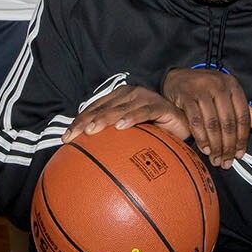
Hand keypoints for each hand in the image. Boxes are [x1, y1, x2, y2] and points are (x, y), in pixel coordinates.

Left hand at [65, 85, 190, 143]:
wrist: (184, 124)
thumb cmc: (156, 131)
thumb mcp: (132, 136)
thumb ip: (113, 140)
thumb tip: (88, 157)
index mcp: (118, 98)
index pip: (93, 108)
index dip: (78, 121)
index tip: (66, 138)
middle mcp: (129, 94)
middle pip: (102, 108)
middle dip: (85, 122)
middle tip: (73, 136)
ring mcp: (144, 98)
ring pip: (119, 109)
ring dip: (104, 120)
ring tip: (91, 131)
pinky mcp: (159, 106)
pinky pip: (144, 112)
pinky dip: (132, 119)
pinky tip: (121, 127)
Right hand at [161, 67, 251, 168]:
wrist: (177, 78)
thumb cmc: (206, 90)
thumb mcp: (227, 96)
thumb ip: (245, 111)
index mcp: (233, 86)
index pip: (243, 116)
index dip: (242, 138)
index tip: (240, 154)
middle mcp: (219, 86)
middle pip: (228, 122)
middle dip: (228, 146)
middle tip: (226, 162)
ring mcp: (202, 89)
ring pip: (213, 124)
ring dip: (215, 145)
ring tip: (215, 159)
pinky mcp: (186, 95)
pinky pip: (195, 121)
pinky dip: (201, 138)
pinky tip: (204, 149)